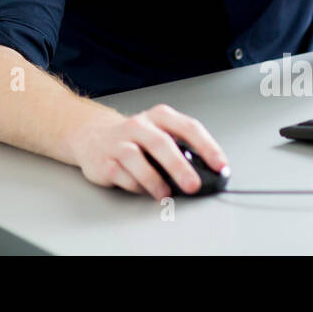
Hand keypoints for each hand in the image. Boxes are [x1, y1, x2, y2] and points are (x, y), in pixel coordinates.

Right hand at [67, 104, 228, 199]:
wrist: (92, 136)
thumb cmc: (135, 138)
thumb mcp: (159, 133)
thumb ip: (181, 149)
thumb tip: (206, 174)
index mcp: (159, 117)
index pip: (188, 127)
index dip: (207, 147)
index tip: (220, 166)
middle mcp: (138, 126)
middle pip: (161, 143)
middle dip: (180, 166)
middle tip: (193, 185)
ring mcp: (119, 142)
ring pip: (138, 160)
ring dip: (155, 180)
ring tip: (166, 194)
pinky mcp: (104, 161)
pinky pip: (123, 176)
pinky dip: (137, 186)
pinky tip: (144, 190)